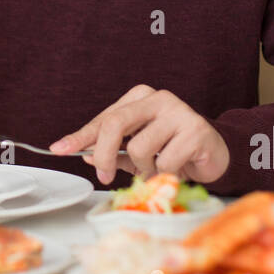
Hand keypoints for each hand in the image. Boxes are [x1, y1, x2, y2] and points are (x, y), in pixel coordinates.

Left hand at [49, 85, 228, 184]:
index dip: (80, 136)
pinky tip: (179, 167)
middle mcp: (158, 99)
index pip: (104, 118)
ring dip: (145, 168)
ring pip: (139, 148)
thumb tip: (85, 155)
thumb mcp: (138, 153)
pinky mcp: (196, 130)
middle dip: (103, 154)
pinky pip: (165, 162)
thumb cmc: (172, 151)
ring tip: (159, 167)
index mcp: (140, 98)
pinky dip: (166, 172)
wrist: (214, 155)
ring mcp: (178, 111)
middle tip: (102, 175)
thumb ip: (113, 152)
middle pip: (115, 124)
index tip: (58, 149)